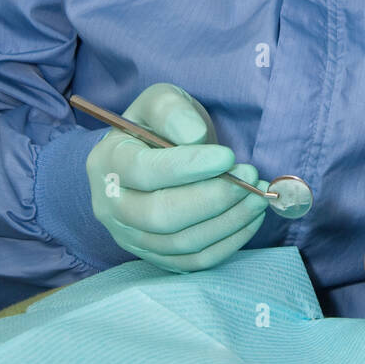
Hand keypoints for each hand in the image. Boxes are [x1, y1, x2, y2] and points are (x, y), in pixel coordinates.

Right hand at [87, 82, 270, 271]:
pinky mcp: (155, 256)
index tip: (228, 156)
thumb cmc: (159, 127)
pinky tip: (250, 218)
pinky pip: (193, 262)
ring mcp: (131, 237)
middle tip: (250, 177)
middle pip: (159, 216)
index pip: (144, 172)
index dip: (188, 167)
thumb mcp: (161, 101)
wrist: (154, 157)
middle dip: (213, 198)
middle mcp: (111, 206)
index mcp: (107, 162)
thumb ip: (172, 110)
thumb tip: (194, 138)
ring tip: (258, 196)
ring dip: (228, 221)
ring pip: (180, 243)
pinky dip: (228, 243)